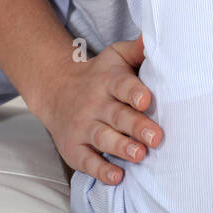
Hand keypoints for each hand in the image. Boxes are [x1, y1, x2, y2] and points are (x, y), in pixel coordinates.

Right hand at [34, 36, 162, 185]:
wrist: (55, 90)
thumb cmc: (97, 75)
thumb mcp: (114, 56)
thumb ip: (136, 49)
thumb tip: (157, 35)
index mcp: (108, 81)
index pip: (122, 85)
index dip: (134, 92)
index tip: (146, 99)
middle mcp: (95, 104)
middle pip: (117, 116)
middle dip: (137, 127)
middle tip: (156, 137)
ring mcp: (83, 127)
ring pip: (103, 138)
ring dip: (122, 148)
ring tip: (139, 155)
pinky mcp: (74, 148)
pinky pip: (87, 161)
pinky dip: (101, 170)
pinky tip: (117, 176)